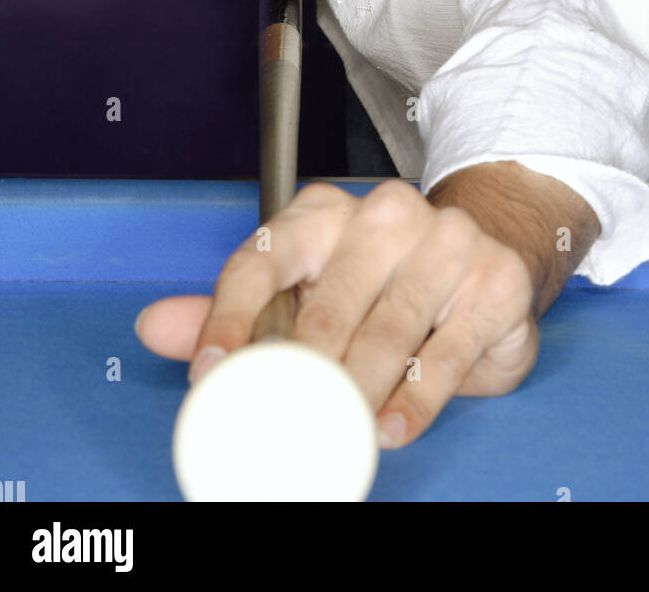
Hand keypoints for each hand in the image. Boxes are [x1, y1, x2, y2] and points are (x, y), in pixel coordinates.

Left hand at [134, 179, 539, 448]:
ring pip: (387, 332)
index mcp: (325, 212)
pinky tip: (393, 427)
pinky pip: (447, 351)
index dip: (229, 319)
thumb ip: (239, 309)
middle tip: (279, 426)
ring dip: (357, 395)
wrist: (490, 248)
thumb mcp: (310, 286)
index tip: (209, 371)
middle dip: (299, 377)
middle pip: (327, 306)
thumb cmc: (386, 278)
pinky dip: (415, 399)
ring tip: (337, 436)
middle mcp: (384, 214)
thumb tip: (155, 327)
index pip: (263, 260)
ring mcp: (444, 241)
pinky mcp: (492, 279)